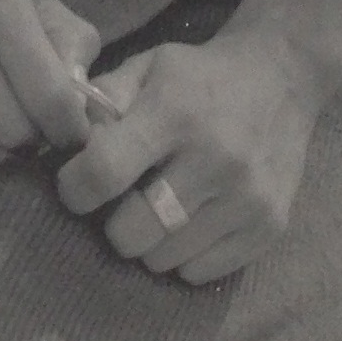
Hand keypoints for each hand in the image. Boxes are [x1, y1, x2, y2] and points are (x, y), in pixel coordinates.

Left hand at [54, 27, 324, 284]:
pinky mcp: (269, 226)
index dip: (74, 188)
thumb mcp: (146, 68)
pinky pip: (200, 272)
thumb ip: (100, 103)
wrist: (282, 77)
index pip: (103, 172)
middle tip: (122, 201)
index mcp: (175, 112)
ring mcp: (247, 198)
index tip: (75, 185)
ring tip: (159, 208)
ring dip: (149, 241)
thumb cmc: (199, 77)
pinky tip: (191, 221)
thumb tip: (60, 143)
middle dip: (113, 222)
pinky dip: (184, 256)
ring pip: (162, 259)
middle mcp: (215, 158)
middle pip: (131, 233)